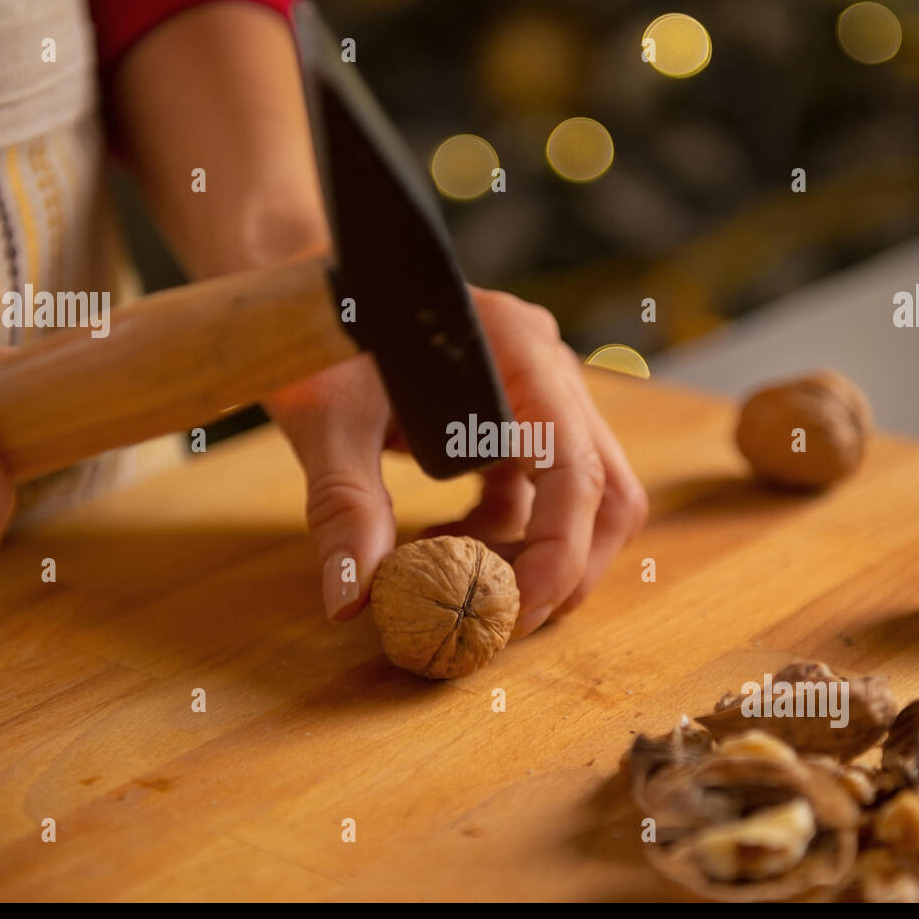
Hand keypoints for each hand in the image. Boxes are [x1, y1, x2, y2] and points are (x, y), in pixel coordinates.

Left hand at [264, 287, 648, 639]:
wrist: (311, 297)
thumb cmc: (319, 339)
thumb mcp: (326, 418)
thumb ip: (343, 506)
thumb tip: (350, 600)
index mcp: (515, 350)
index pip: (575, 465)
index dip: (560, 550)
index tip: (516, 611)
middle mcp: (546, 369)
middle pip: (606, 489)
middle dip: (567, 568)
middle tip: (504, 621)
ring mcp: (540, 396)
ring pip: (585, 498)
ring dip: (538, 556)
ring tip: (464, 582)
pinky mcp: (520, 424)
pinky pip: (539, 496)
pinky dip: (506, 537)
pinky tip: (443, 545)